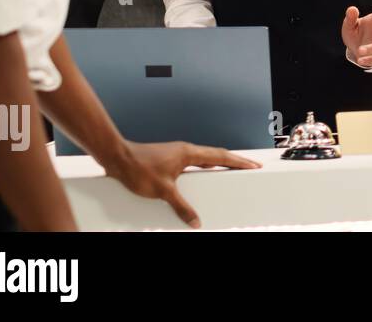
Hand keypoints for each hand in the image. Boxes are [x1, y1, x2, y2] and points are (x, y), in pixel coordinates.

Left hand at [102, 140, 259, 228]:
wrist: (117, 157)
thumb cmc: (138, 168)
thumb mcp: (163, 192)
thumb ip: (181, 207)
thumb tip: (194, 221)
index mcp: (189, 153)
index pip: (220, 156)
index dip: (238, 162)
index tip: (253, 165)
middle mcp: (186, 151)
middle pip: (217, 155)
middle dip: (234, 161)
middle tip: (248, 168)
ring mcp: (178, 154)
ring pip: (205, 158)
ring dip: (219, 164)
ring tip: (229, 172)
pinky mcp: (169, 159)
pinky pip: (193, 163)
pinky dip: (204, 168)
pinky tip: (202, 176)